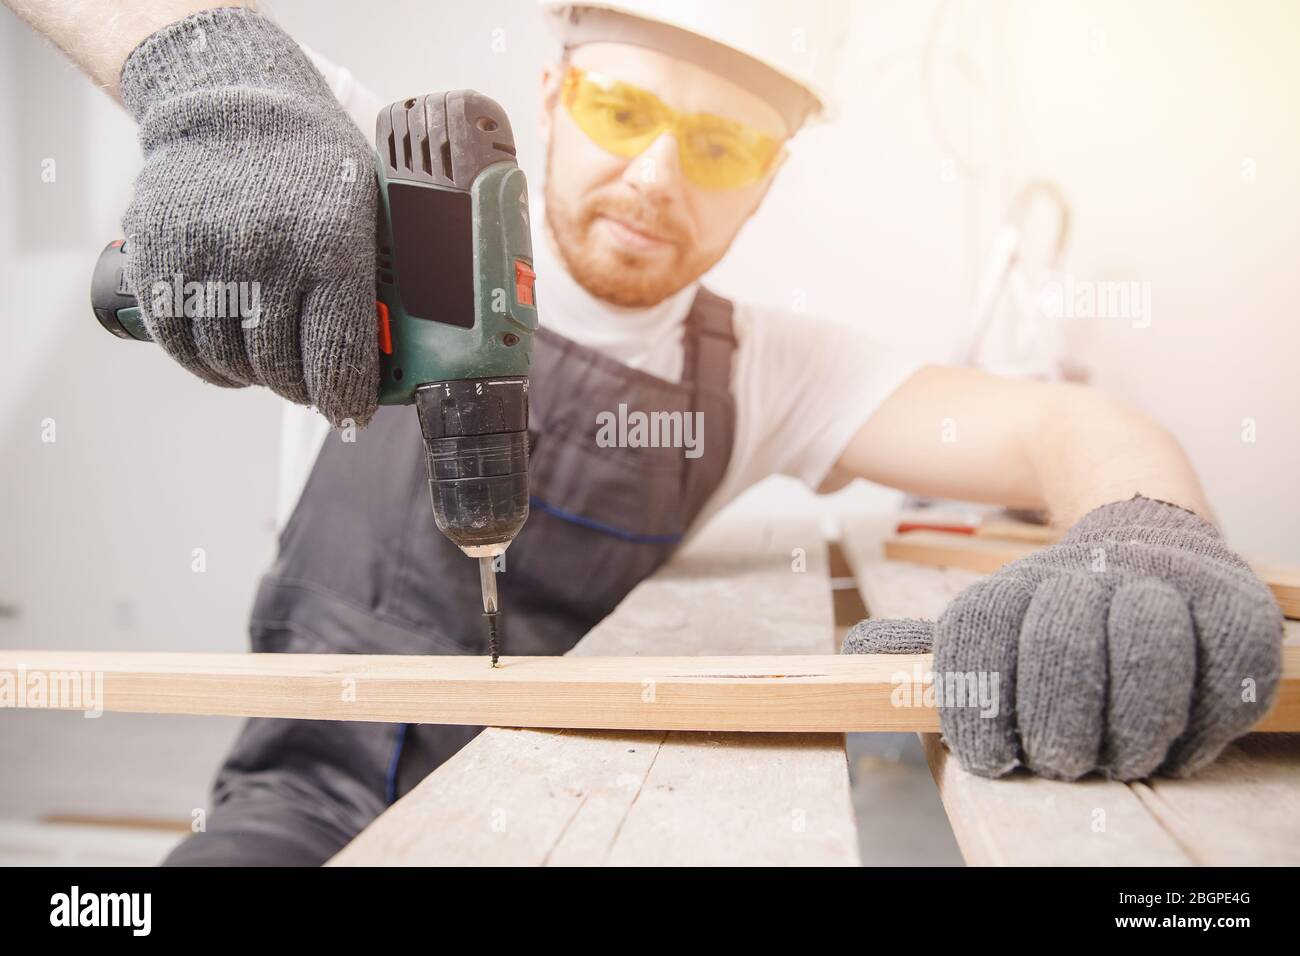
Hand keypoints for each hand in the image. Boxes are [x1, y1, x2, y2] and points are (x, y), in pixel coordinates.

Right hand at [119, 8, 377, 426]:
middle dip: (303, 389)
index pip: (338, 356)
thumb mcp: (369, 209)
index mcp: (330, 247)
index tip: (350, 409)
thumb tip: (405, 350)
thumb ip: (383, 277)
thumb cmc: (314, 162)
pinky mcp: (159, 261)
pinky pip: (181, 345)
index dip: (345, 398)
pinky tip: (230, 358)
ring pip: (231, 363)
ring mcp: (207, 261)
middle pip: (282, 369)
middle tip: (313, 387)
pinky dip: (208, 364)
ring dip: (256, 377)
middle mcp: (267, 258)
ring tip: (272, 367)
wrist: (232, 102)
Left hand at [844, 496, 1283, 779]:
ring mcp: (1163, 584)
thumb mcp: (988, 624)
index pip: (977, 646)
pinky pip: (1223, 673)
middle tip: (1064, 758)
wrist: (1144, 539)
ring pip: (1147, 655)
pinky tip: (1175, 733)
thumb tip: (859, 651)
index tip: (993, 755)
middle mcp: (1085, 574)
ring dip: (1132, 726)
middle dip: (1059, 726)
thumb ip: (926, 649)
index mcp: (1012, 589)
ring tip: (1120, 752)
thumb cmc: (1054, 610)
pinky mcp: (1232, 607)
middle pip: (1060, 654)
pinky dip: (1198, 721)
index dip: (979, 715)